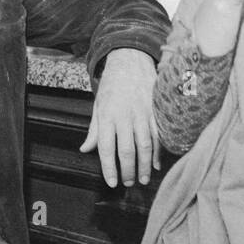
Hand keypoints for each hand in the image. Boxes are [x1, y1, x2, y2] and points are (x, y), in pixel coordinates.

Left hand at [80, 48, 158, 186]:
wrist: (130, 60)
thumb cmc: (112, 84)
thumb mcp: (98, 105)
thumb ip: (94, 130)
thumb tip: (85, 149)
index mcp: (107, 115)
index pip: (106, 148)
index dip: (109, 168)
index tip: (112, 182)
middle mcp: (124, 115)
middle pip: (127, 150)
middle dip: (128, 171)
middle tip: (128, 183)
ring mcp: (142, 112)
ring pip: (145, 145)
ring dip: (144, 165)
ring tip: (142, 179)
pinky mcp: (156, 109)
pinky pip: (158, 134)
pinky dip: (158, 151)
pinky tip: (155, 163)